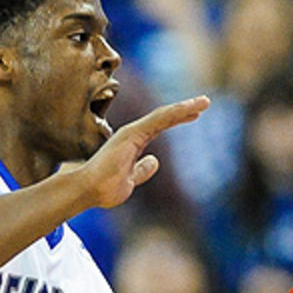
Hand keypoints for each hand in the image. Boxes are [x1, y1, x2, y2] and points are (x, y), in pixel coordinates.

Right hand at [71, 95, 207, 208]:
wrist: (87, 190)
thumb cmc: (104, 188)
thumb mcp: (130, 181)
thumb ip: (142, 170)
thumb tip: (155, 161)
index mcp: (134, 143)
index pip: (160, 127)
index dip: (177, 119)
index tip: (194, 115)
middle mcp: (133, 134)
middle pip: (164, 118)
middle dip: (185, 110)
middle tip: (205, 102)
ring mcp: (132, 132)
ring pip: (164, 115)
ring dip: (185, 107)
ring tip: (204, 101)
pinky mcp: (132, 134)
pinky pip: (158, 120)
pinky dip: (174, 113)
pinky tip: (189, 108)